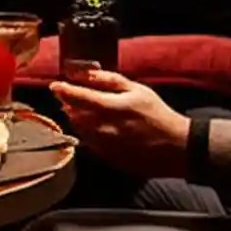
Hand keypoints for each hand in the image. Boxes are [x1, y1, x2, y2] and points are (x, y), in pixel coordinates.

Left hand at [51, 69, 190, 178]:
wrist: (175, 147)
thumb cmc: (157, 114)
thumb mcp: (137, 90)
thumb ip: (110, 81)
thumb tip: (87, 73)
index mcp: (109, 107)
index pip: (76, 97)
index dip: (62, 90)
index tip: (55, 85)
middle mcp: (101, 127)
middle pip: (73, 114)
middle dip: (68, 103)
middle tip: (71, 95)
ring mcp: (102, 144)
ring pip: (78, 128)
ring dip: (76, 118)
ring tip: (84, 109)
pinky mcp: (106, 157)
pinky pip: (88, 141)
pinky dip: (86, 131)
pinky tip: (96, 126)